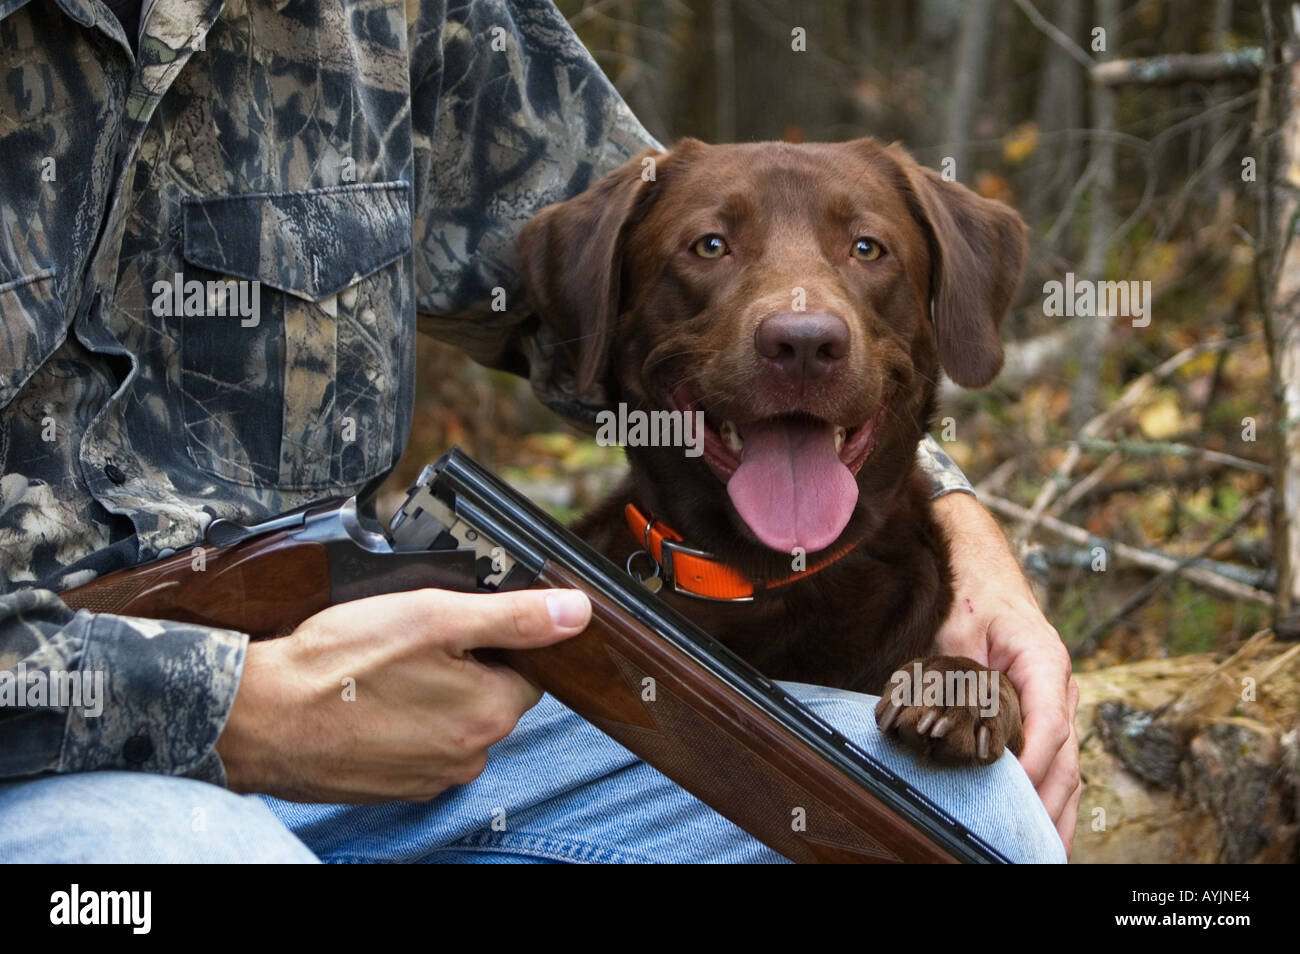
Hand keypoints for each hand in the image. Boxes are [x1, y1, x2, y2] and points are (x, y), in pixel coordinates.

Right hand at [215, 587, 591, 802]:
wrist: (258, 717)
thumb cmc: (341, 664)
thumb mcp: (436, 616)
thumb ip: (513, 616)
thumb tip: (576, 613)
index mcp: (490, 715)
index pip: (524, 668)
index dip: (491, 638)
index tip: (451, 625)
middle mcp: (467, 757)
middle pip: (486, 695)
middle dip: (457, 665)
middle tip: (407, 641)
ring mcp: (427, 778)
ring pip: (448, 719)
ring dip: (425, 693)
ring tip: (380, 669)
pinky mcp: (390, 786)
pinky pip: (412, 743)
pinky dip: (396, 721)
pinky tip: (365, 699)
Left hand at [930, 492, 1080, 855]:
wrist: (980, 569)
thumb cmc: (968, 597)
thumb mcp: (954, 634)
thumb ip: (954, 679)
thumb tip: (937, 725)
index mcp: (1044, 662)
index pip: (1049, 725)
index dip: (1034, 764)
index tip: (1018, 795)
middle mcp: (1058, 686)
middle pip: (1064, 757)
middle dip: (1050, 805)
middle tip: (1031, 843)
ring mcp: (1056, 701)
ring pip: (1067, 766)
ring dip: (1056, 811)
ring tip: (1044, 851)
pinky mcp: (1044, 712)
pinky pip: (1055, 759)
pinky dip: (1051, 794)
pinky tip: (1042, 828)